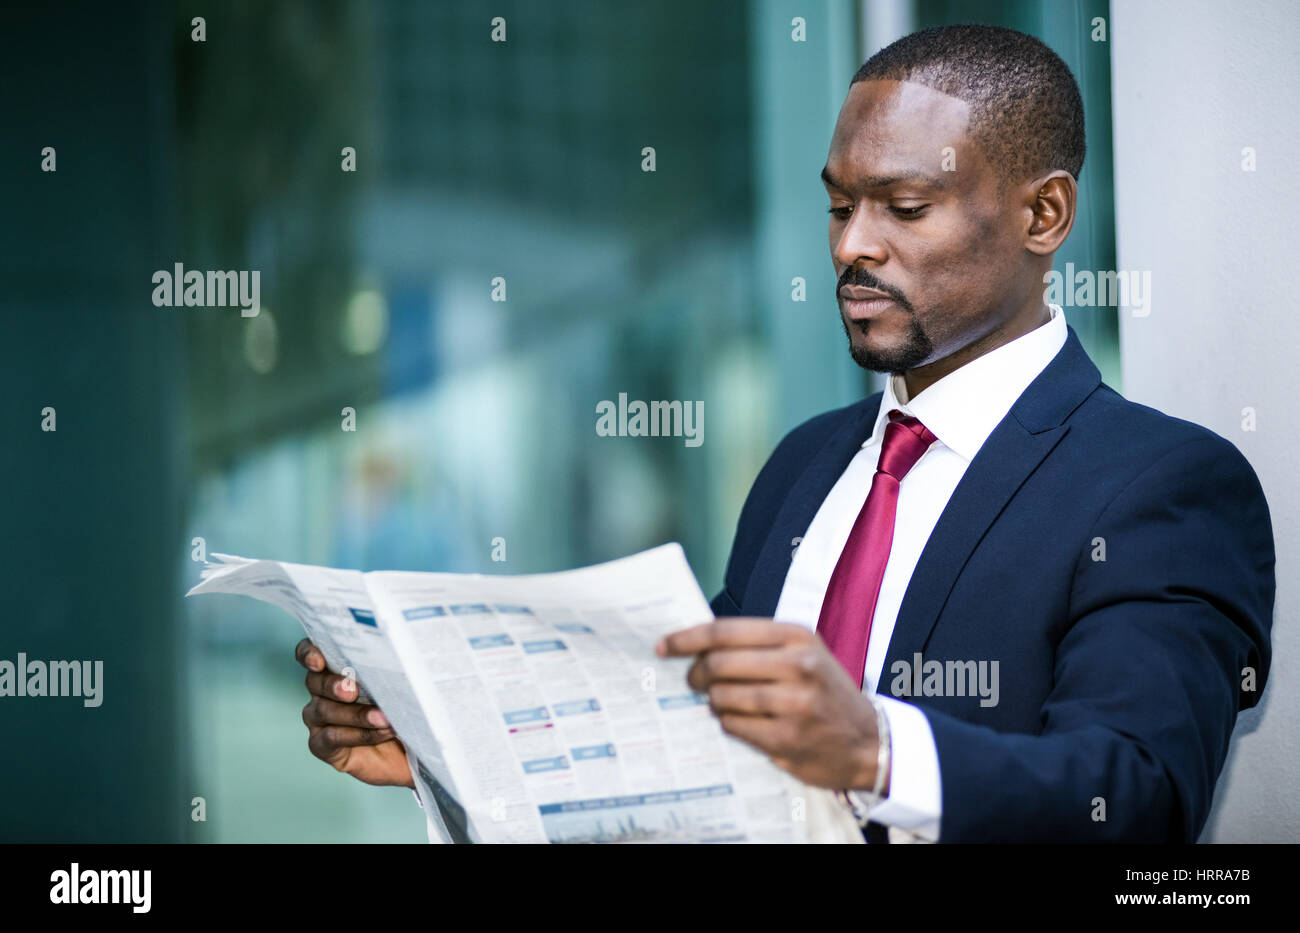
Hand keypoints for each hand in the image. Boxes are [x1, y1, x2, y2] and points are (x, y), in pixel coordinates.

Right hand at [295, 638, 413, 788]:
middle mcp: (321, 691)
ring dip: (357, 714)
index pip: (309, 652)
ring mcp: (318, 718)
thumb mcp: (399, 682)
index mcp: (334, 668)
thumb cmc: (400, 706)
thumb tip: (400, 656)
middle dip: (334, 685)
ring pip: (325, 711)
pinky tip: (383, 732)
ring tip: (383, 718)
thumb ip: (391, 668)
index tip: (318, 661)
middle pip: (316, 681)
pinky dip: (360, 734)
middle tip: (353, 691)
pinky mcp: (321, 744)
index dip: (308, 653)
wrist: (406, 746)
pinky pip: (333, 738)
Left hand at [656, 619, 886, 792]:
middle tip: (692, 682)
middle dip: (696, 674)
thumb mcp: (803, 655)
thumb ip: (757, 646)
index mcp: (797, 636)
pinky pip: (733, 726)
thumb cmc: (824, 694)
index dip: (687, 638)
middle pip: (718, 663)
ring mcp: (795, 703)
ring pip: (722, 696)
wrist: (870, 742)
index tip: (662, 646)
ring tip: (722, 704)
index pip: (725, 631)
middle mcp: (799, 664)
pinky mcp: (788, 737)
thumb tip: (696, 644)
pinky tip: (740, 723)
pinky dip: (728, 724)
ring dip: (713, 703)